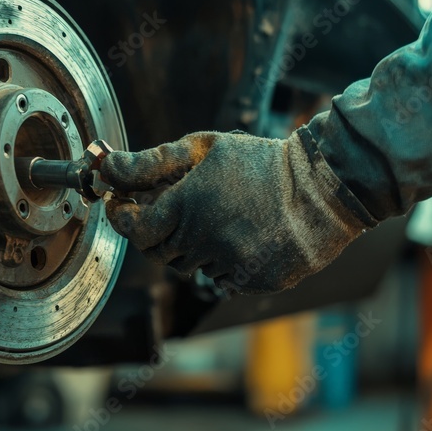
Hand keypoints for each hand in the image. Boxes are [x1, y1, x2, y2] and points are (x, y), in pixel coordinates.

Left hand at [100, 129, 377, 293]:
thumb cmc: (259, 162)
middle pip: (158, 252)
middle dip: (157, 232)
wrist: (324, 187)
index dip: (124, 219)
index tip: (124, 206)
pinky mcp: (254, 281)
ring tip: (216, 216)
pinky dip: (223, 260)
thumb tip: (107, 168)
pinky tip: (242, 234)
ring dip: (192, 246)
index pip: (134, 229)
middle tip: (171, 210)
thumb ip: (150, 162)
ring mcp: (230, 265)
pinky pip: (222, 278)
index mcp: (186, 206)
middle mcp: (204, 241)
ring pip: (190, 267)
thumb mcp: (203, 149)